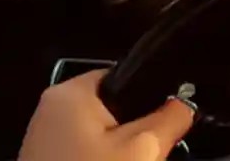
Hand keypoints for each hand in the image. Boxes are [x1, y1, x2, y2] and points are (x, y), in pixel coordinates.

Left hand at [18, 70, 195, 160]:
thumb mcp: (143, 150)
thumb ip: (171, 119)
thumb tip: (185, 104)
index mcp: (71, 93)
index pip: (124, 77)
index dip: (151, 98)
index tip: (164, 124)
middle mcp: (52, 109)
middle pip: (114, 109)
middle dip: (136, 132)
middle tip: (148, 155)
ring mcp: (44, 139)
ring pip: (101, 137)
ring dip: (121, 154)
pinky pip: (86, 154)